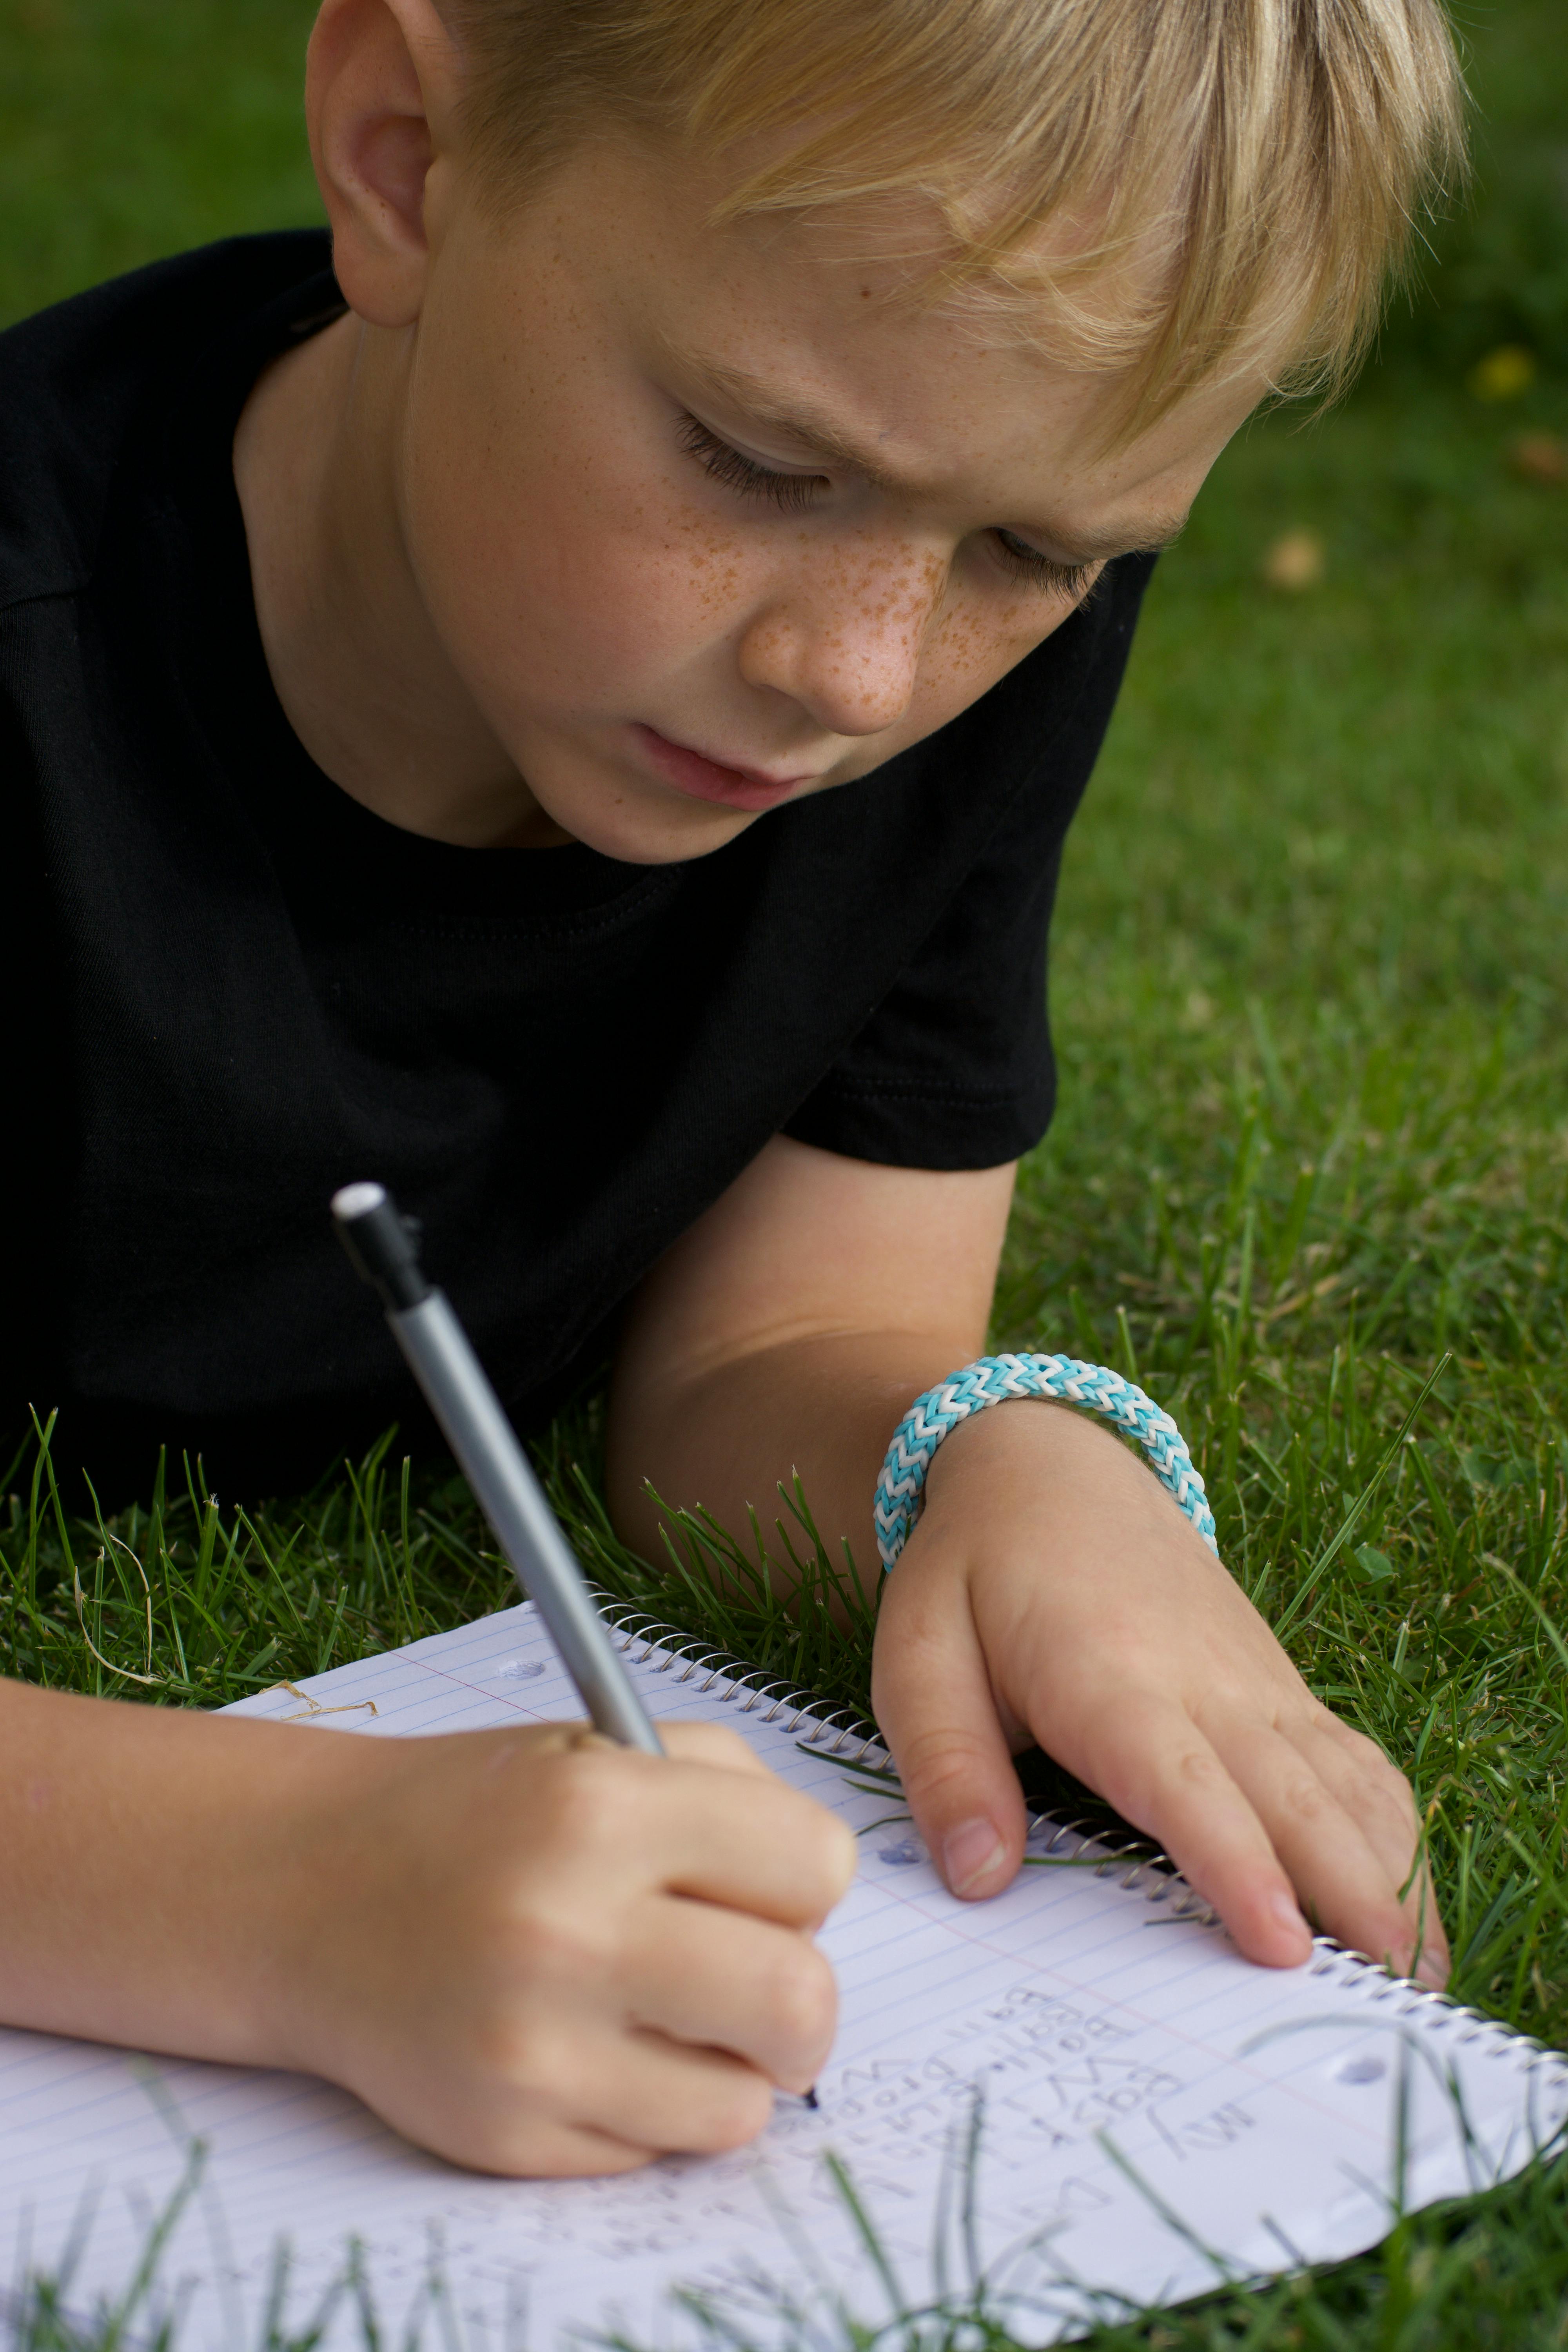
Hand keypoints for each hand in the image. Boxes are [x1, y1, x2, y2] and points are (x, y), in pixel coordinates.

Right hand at [271, 1719, 856, 2174]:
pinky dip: (649, 2110)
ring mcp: (534, 2048)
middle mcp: (567, 1928)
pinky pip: (655, 2152)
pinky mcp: (507, 2136)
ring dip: (730, 2065)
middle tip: (758, 1978)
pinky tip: (592, 2047)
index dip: (804, 1875)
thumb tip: (822, 1892)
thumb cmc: (482, 1814)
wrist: (310, 1892)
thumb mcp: (600, 1743)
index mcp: (599, 1808)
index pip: (815, 1864)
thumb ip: (730, 1790)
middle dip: (802, 1996)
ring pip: (743, 2105)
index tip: (766, 1881)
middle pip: (800, 2000)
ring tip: (671, 2015)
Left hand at [871, 1400, 1447, 1984]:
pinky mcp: (1277, 1685)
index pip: (1183, 1782)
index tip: (1281, 1943)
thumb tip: (977, 1877)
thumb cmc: (974, 1570)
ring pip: (1341, 1783)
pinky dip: (1390, 1823)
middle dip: (1350, 1894)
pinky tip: (1408, 1890)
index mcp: (1108, 1678)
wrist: (1049, 1467)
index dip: (1235, 1861)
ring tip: (1422, 1974)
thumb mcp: (917, 1654)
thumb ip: (945, 1765)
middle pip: (1292, 1796)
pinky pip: (1349, 1757)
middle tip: (1395, 1995)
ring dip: (1389, 1871)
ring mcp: (1254, 1682)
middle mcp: (1203, 1682)